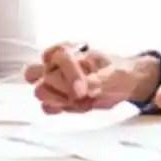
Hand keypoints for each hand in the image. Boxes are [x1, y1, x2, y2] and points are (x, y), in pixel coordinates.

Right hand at [25, 43, 157, 113]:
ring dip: (60, 100)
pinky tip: (78, 106)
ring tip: (81, 101)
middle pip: (34, 73)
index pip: (57, 56)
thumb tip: (86, 87)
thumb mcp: (115, 74)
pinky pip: (48, 106)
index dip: (68, 74)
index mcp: (71, 51)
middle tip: (80, 95)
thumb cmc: (119, 72)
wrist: (126, 83)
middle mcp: (57, 65)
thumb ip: (100, 79)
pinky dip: (62, 109)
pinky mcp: (58, 98)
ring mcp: (55, 82)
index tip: (83, 90)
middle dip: (56, 88)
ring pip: (40, 91)